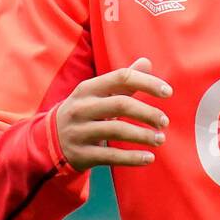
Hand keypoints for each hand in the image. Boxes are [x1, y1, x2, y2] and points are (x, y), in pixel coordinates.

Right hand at [55, 57, 171, 170]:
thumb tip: (147, 62)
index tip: (168, 92)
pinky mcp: (81, 154)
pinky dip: (133, 157)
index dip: (147, 83)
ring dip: (143, 136)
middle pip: (121, 104)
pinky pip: (111, 156)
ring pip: (117, 131)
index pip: (121, 77)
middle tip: (164, 122)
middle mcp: (82, 108)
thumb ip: (122, 81)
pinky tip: (149, 157)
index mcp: (88, 88)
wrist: (50, 140)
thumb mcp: (97, 94)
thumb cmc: (84, 112)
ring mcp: (79, 132)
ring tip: (160, 139)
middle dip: (147, 112)